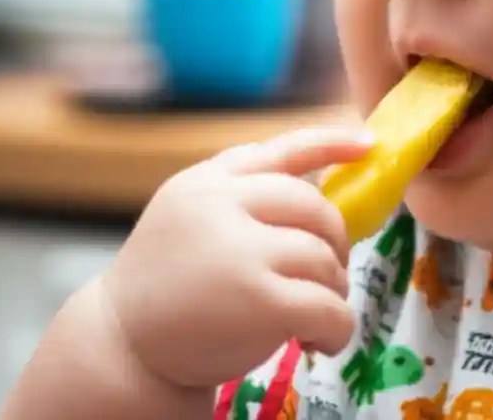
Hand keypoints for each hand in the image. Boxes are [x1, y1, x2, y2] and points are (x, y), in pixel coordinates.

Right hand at [99, 127, 373, 390]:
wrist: (123, 350)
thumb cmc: (168, 288)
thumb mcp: (190, 219)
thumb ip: (243, 195)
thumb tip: (324, 181)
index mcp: (206, 183)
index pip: (281, 150)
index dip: (331, 143)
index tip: (368, 144)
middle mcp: (221, 207)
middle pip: (316, 209)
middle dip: (334, 243)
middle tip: (325, 274)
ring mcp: (242, 252)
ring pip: (325, 260)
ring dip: (332, 291)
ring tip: (312, 315)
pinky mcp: (261, 301)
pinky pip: (329, 307)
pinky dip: (336, 328)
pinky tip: (318, 341)